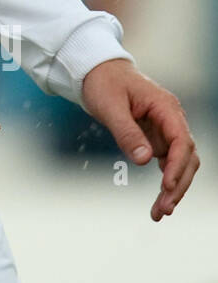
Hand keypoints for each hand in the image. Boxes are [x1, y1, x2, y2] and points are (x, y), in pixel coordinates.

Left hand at [81, 58, 199, 220]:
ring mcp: (165, 129)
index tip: (166, 186)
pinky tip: (158, 201)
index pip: (182, 140)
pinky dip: (165, 181)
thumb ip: (126, 132)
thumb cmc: (102, 82)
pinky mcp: (157, 137)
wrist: (96, 70)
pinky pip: (167, 162)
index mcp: (165, 107)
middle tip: (164, 209)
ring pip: (180, 163)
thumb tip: (145, 160)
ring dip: (174, 188)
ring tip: (159, 213)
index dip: (177, 165)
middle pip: (187, 156)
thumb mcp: (109, 106)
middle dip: (178, 184)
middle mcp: (171, 119)